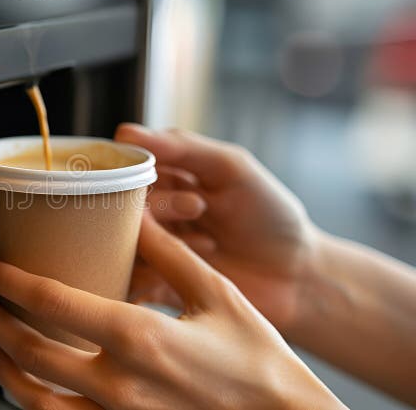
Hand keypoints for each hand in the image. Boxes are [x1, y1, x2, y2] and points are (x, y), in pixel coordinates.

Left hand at [0, 214, 343, 409]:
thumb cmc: (258, 360)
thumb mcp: (215, 294)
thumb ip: (166, 253)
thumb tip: (134, 214)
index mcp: (137, 338)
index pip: (51, 303)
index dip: (11, 282)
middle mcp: (117, 384)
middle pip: (28, 351)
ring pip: (31, 398)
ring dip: (3, 367)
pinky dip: (31, 402)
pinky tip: (29, 386)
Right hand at [116, 124, 319, 333]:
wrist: (297, 276)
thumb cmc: (268, 214)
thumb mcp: (231, 168)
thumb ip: (181, 148)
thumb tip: (124, 133)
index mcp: (164, 178)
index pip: (123, 168)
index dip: (134, 171)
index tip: (163, 177)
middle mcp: (151, 212)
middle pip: (121, 206)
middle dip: (158, 205)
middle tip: (197, 207)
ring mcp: (152, 250)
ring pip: (121, 244)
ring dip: (157, 242)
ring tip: (206, 242)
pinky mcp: (154, 286)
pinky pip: (129, 281)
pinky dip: (150, 276)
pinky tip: (187, 270)